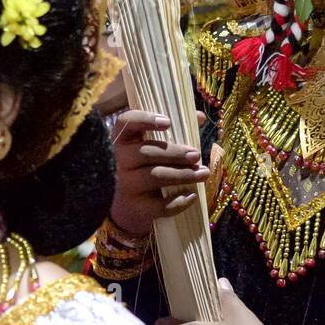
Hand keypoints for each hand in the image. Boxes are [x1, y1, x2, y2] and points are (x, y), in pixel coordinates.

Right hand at [110, 109, 208, 235]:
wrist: (131, 205)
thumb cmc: (149, 166)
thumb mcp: (158, 145)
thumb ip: (177, 129)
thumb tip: (199, 116)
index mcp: (124, 139)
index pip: (126, 123)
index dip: (144, 120)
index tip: (168, 122)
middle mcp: (120, 161)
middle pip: (145, 153)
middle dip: (174, 153)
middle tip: (196, 155)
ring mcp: (125, 185)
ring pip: (153, 177)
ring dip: (182, 175)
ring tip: (203, 173)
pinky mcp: (135, 207)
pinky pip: (157, 206)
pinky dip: (177, 202)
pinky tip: (193, 196)